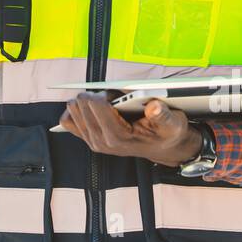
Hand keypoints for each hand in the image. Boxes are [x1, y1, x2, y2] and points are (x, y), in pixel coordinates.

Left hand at [58, 94, 202, 167]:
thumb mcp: (172, 123)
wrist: (164, 148)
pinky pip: (68, 121)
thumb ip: (163, 115)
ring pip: (72, 111)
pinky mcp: (89, 140)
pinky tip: (90, 108)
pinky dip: (76, 111)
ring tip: (103, 102)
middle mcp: (102, 142)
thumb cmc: (166, 132)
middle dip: (94, 95)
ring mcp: (93, 142)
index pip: (95, 106)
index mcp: (118, 137)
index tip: (115, 94)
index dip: (103, 93)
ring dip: (85, 101)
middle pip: (81, 106)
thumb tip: (154, 106)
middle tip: (111, 97)